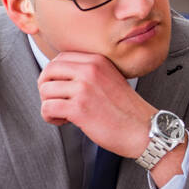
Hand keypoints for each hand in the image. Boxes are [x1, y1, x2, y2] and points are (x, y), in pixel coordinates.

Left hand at [37, 51, 155, 157]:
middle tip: (54, 100)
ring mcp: (83, 89)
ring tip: (62, 114)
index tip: (58, 87)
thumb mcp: (111, 79)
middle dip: (46, 87)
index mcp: (97, 61)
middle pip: (49, 71)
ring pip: (45, 90)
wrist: (143, 130)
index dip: (53, 74)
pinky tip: (63, 121)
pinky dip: (49, 117)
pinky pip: (47, 108)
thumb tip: (61, 77)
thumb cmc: (127, 110)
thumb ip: (90, 73)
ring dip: (48, 104)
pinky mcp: (78, 109)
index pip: (60, 58)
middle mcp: (89, 71)